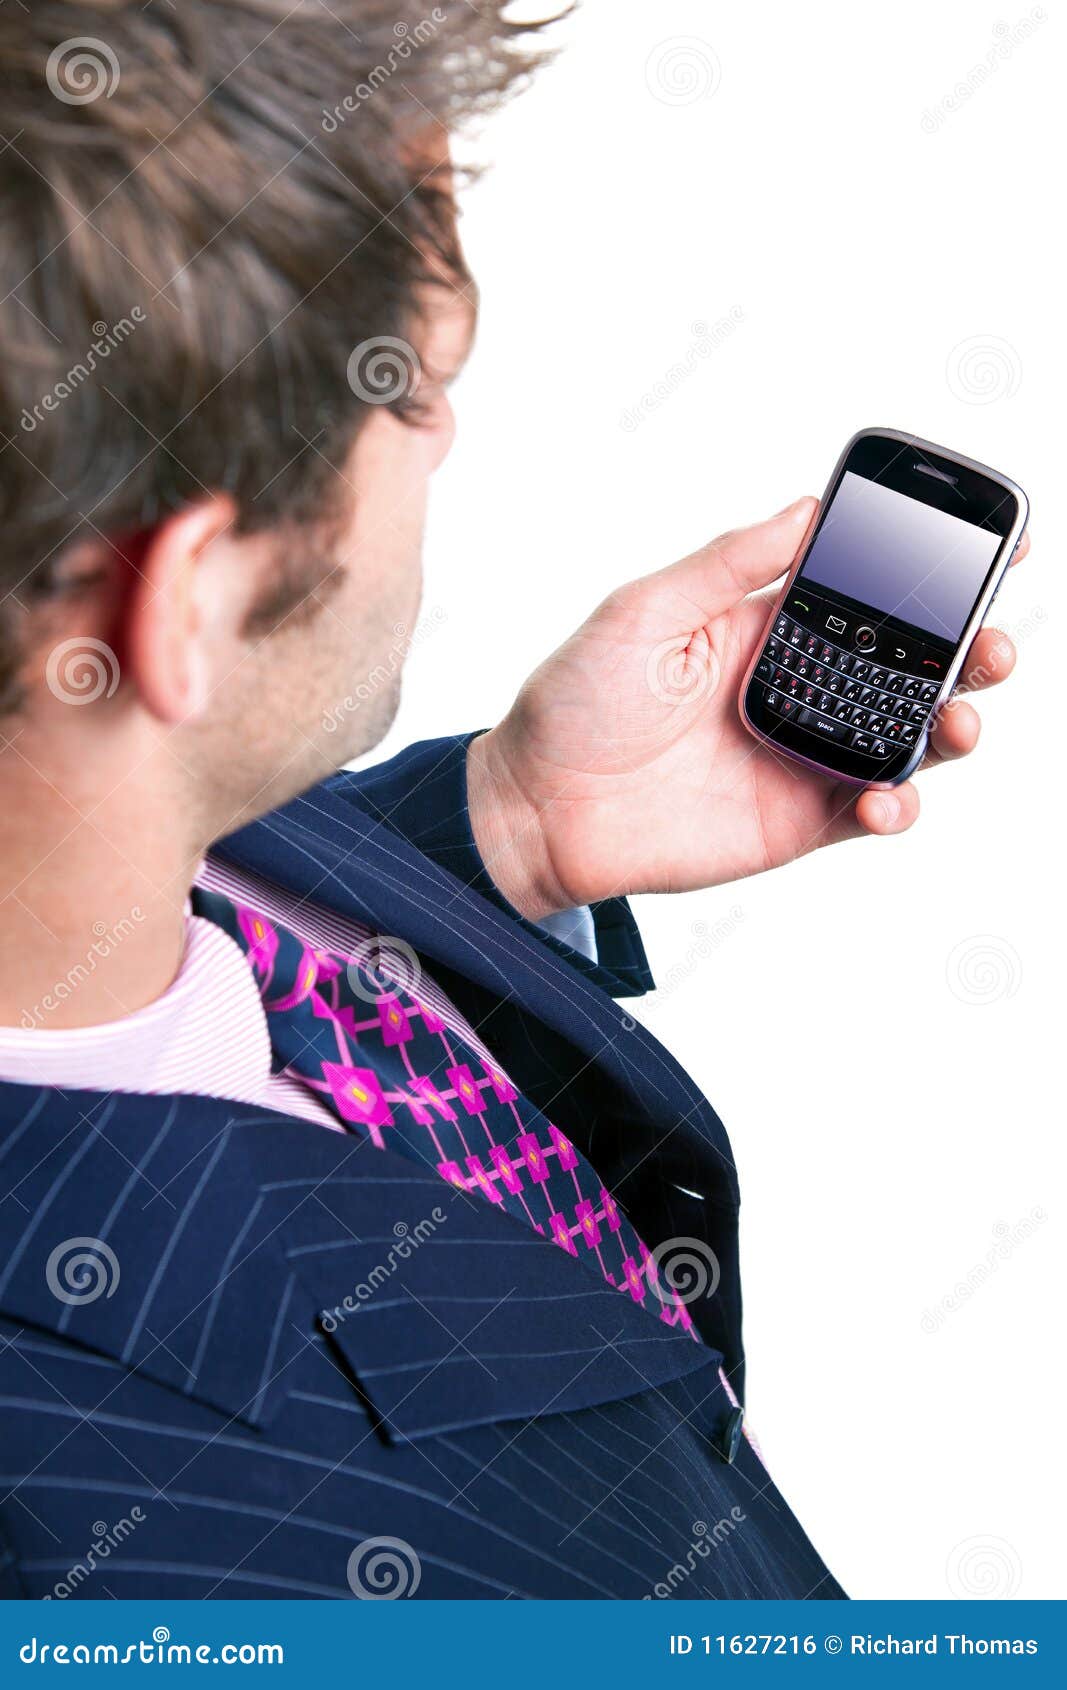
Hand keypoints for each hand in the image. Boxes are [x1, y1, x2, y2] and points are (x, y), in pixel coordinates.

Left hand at [467, 499, 1028, 919]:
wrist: (538, 807)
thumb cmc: (576, 699)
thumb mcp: (645, 609)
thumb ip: (728, 562)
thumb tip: (807, 507)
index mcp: (766, 625)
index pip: (867, 590)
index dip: (933, 574)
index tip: (996, 548)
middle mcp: (798, 687)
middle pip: (909, 665)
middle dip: (967, 651)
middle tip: (992, 647)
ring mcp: (804, 754)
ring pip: (908, 738)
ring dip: (952, 726)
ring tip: (960, 718)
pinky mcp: (798, 819)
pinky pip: (871, 811)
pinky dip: (898, 805)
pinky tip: (886, 798)